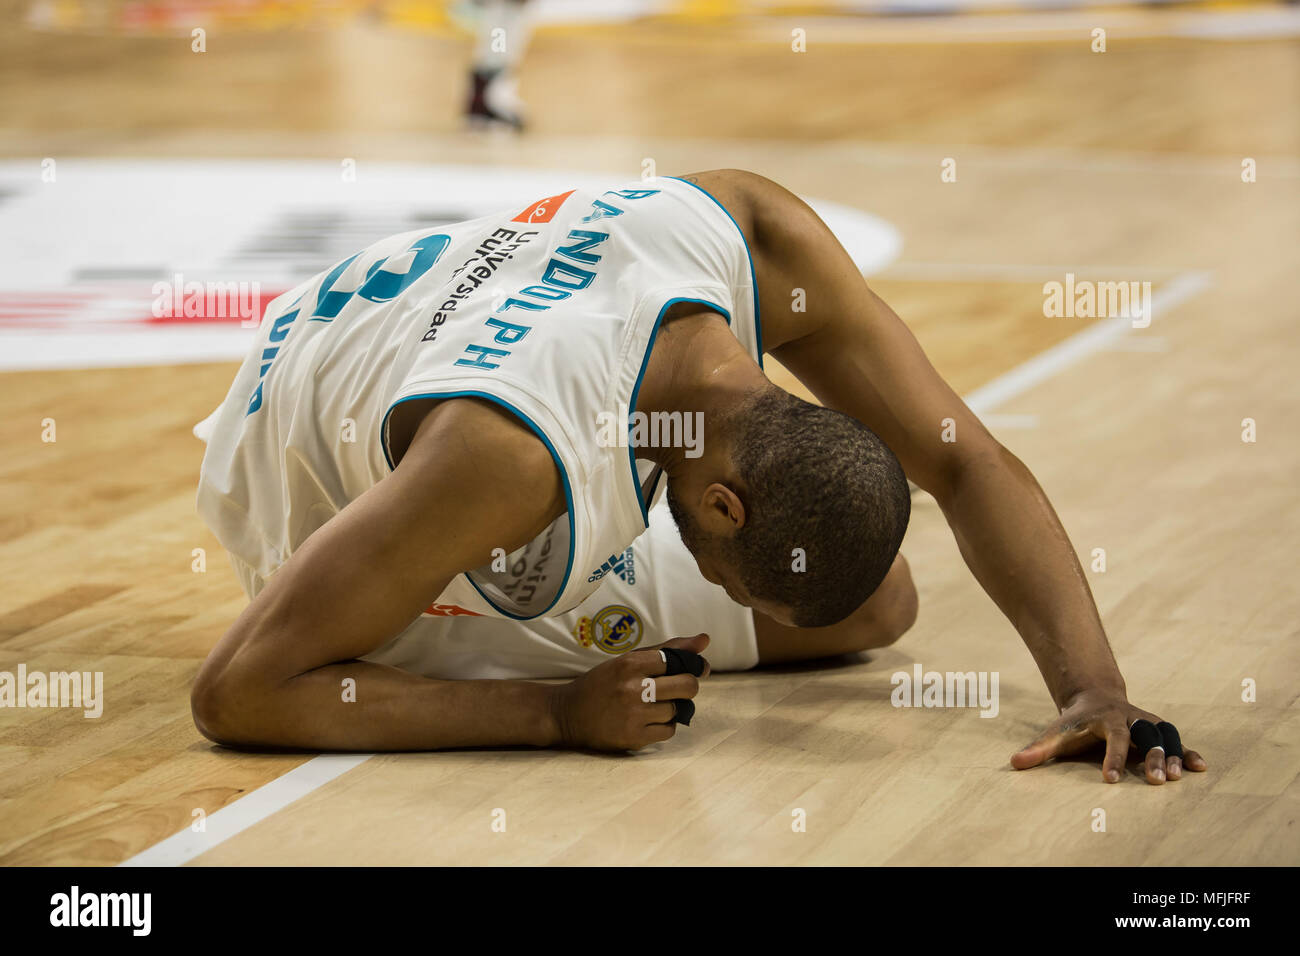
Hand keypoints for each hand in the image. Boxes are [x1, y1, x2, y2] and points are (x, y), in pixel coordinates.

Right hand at [549, 633, 710, 751]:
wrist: (566, 714)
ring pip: (678, 710)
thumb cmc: (602, 683)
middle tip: (677, 688)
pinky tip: (648, 720)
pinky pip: (669, 731)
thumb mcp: (628, 660)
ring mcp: (633, 715)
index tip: (689, 668)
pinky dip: (664, 725)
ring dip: (672, 708)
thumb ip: (667, 649)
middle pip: (687, 685)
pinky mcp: (634, 738)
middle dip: (688, 686)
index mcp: (630, 664)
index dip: (688, 665)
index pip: (677, 660)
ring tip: (653, 705)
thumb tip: (705, 640)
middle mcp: (632, 688)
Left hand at [1010, 688, 1207, 783]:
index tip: (1110, 779)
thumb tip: (1014, 763)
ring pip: (1165, 736)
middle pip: (1145, 736)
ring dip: (1174, 755)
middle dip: (1151, 758)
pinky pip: (1176, 739)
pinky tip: (1201, 767)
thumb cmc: (1073, 723)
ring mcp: (1146, 722)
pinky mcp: (1157, 729)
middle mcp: (1130, 719)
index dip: (1113, 758)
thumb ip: (1038, 749)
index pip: (1112, 739)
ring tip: (1178, 778)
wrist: (1094, 696)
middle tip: (1155, 782)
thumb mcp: (1055, 733)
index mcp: (1106, 720)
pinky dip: (1188, 752)